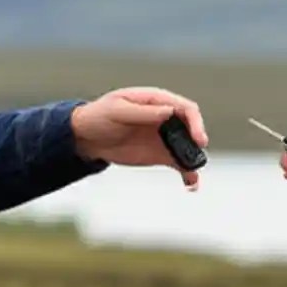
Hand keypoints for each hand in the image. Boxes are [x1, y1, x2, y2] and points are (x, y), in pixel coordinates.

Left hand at [70, 87, 208, 189]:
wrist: (88, 137)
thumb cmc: (100, 116)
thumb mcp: (118, 110)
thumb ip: (143, 112)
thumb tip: (169, 112)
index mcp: (157, 101)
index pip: (186, 109)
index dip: (196, 123)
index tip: (198, 139)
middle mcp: (166, 118)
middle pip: (192, 129)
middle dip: (197, 144)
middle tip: (197, 158)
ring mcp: (165, 137)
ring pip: (189, 148)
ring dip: (195, 162)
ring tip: (193, 176)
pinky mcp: (161, 155)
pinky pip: (179, 163)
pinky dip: (187, 173)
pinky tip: (190, 184)